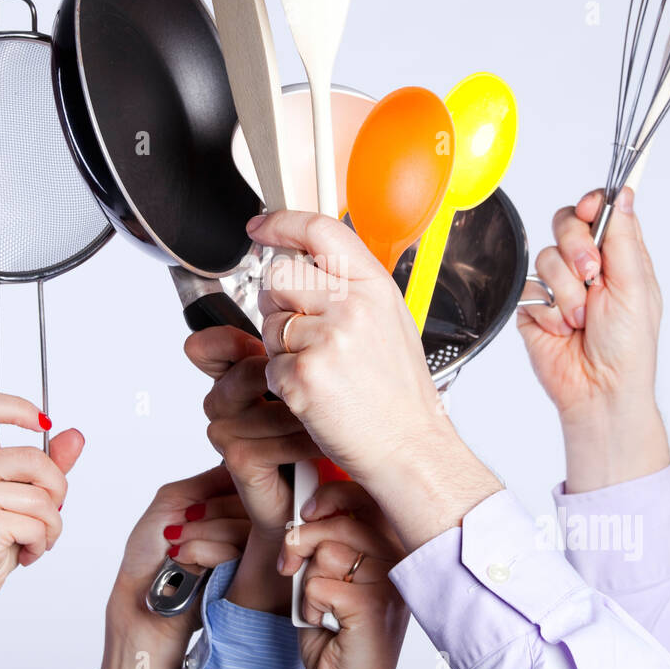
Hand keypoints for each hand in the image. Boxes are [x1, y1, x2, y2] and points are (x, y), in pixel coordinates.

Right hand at [0, 392, 80, 609]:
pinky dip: (42, 543)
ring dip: (52, 525)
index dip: (19, 407)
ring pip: (41, 498)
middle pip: (34, 458)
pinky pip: (37, 525)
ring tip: (35, 539)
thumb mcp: (21, 494)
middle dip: (57, 490)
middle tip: (50, 514)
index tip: (43, 424)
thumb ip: (49, 464)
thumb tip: (75, 436)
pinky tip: (24, 552)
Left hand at [100, 465, 250, 668]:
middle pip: (246, 499)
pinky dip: (206, 551)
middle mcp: (239, 523)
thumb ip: (206, 480)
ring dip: (202, 535)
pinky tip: (186, 562)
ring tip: (177, 552)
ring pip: (243, 523)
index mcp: (222, 503)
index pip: (242, 479)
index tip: (198, 501)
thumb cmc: (148, 554)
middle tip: (177, 531)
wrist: (142, 599)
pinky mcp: (246, 573)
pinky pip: (238, 547)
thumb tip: (239, 464)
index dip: (224, 486)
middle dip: (207, 513)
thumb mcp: (171, 501)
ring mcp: (245, 548)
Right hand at [185, 326, 318, 541]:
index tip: (261, 348)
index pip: (208, 348)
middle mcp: (221, 402)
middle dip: (294, 383)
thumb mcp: (309, 380)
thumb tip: (302, 313)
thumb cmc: (313, 431)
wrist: (313, 491)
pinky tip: (326, 444)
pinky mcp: (240, 460)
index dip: (225, 342)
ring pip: (271, 406)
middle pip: (248, 371)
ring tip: (333, 421)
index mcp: (232, 375)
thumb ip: (295, 348)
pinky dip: (309, 442)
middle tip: (325, 392)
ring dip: (311, 414)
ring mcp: (226, 433)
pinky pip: (278, 440)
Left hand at [247, 211, 500, 552]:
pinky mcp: (303, 374)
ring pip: (268, 321)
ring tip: (321, 368)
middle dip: (277, 302)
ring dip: (280, 345)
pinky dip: (282, 381)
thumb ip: (348, 286)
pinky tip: (315, 393)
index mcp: (374, 286)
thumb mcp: (387, 321)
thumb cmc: (397, 392)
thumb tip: (302, 262)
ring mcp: (326, 339)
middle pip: (279, 275)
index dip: (282, 222)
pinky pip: (267, 363)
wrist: (409, 446)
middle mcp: (351, 305)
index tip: (260, 226)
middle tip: (303, 333)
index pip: (320, 230)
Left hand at [278, 482, 408, 668]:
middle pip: (339, 523)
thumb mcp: (333, 578)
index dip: (332, 496)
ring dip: (308, 581)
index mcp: (391, 549)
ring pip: (327, 552)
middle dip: (302, 541)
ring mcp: (387, 584)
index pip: (366, 498)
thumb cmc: (342, 637)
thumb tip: (303, 515)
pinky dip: (311, 605)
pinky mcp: (371, 606)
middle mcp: (396, 562)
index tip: (308, 512)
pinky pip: (319, 584)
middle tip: (291, 564)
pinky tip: (326, 622)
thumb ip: (327, 545)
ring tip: (322, 605)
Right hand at [516, 187, 669, 491]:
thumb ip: (624, 237)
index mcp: (618, 256)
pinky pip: (527, 289)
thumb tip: (625, 194)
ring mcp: (558, 285)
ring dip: (565, 291)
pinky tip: (563, 329)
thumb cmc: (628, 347)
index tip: (590, 213)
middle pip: (565, 224)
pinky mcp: (534, 306)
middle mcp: (587, 266)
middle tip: (591, 275)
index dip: (591, 205)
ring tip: (580, 317)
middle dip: (576, 249)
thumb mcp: (635, 286)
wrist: (599, 389)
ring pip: (544, 258)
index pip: (599, 211)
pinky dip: (547, 311)